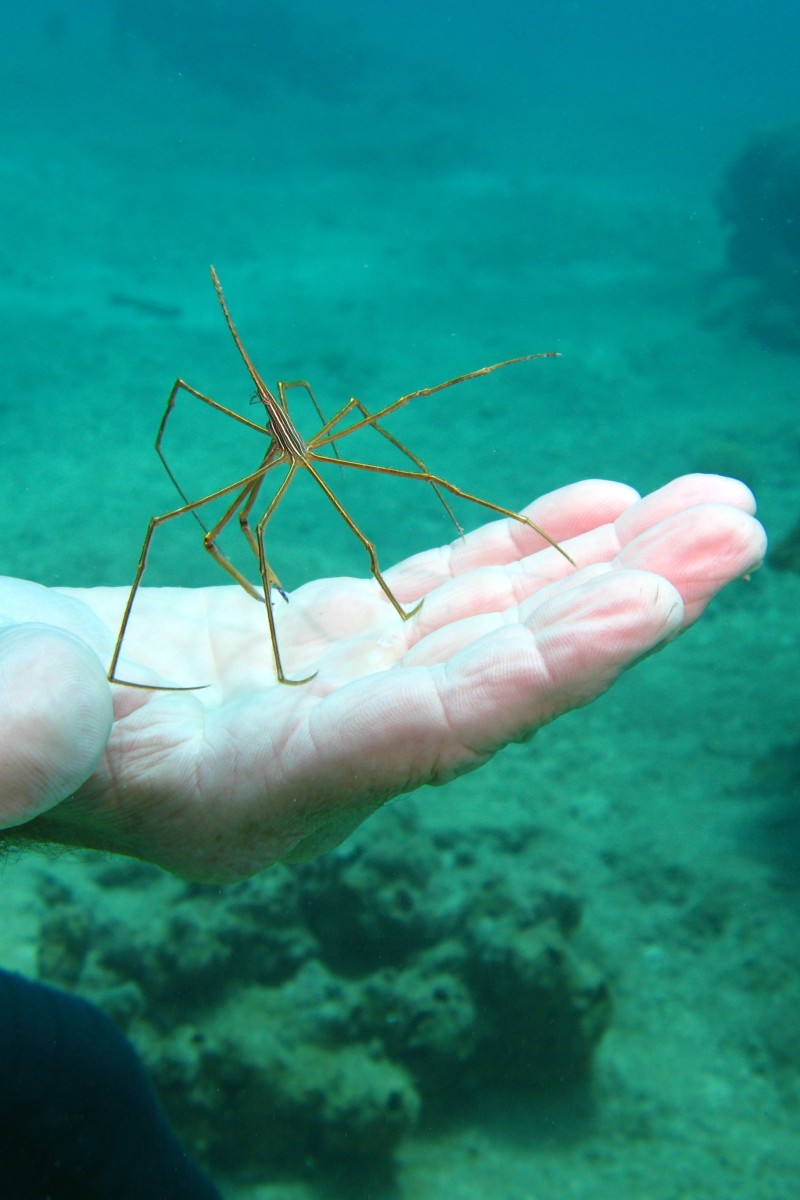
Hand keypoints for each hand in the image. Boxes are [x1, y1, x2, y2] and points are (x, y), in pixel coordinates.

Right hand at [0, 474, 764, 881]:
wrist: (6, 692)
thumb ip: (16, 730)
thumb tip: (39, 733)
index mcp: (252, 795)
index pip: (424, 736)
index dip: (540, 674)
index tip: (654, 606)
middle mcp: (329, 760)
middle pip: (500, 680)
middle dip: (622, 607)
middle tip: (737, 530)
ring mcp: (344, 698)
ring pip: (496, 629)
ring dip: (606, 568)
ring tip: (711, 509)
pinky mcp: (339, 646)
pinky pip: (453, 596)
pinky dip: (526, 549)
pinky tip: (605, 506)